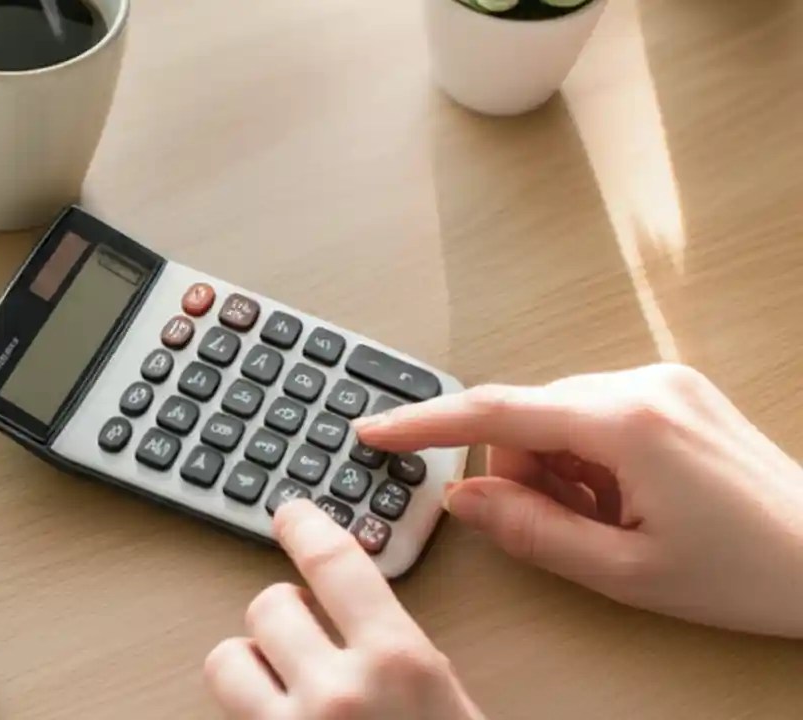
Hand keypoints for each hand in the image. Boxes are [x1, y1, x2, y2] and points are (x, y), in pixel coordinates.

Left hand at [204, 501, 484, 719]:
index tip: (288, 513)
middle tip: (303, 640)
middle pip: (267, 605)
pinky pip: (230, 719)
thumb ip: (401, 661)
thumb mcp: (450, 710)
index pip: (333, 560)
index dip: (304, 525)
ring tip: (281, 691)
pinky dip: (250, 718)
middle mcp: (336, 692)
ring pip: (227, 659)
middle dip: (282, 618)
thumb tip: (359, 624)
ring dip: (249, 667)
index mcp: (399, 664)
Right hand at [355, 363, 802, 637]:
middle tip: (564, 530)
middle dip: (522, 473)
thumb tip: (464, 500)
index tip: (374, 429)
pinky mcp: (676, 390)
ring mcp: (663, 381)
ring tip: (614, 520)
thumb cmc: (747, 573)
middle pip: (527, 417)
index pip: (496, 412)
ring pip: (559, 416)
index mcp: (626, 424)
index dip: (425, 424)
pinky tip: (630, 498)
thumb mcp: (624, 572)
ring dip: (560, 469)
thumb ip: (531, 531)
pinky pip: (596, 413)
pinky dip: (590, 458)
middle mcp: (641, 384)